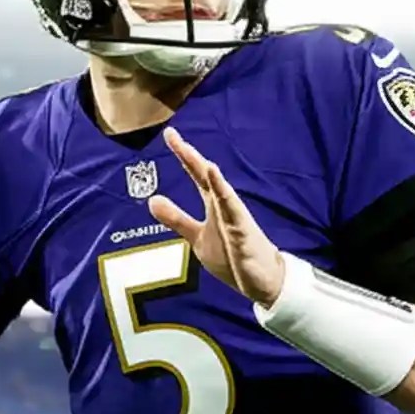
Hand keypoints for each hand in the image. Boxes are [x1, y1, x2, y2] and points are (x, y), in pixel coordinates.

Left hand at [147, 127, 285, 307]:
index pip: (196, 174)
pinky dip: (229, 204)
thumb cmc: (232, 254)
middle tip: (173, 136)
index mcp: (213, 204)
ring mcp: (236, 220)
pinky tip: (223, 193)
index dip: (183, 155)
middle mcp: (224, 206)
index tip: (169, 133)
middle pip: (207, 177)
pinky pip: (236, 220)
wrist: (262, 280)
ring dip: (213, 178)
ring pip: (223, 194)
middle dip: (191, 157)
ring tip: (200, 160)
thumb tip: (152, 200)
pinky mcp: (244, 238)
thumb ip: (176, 217)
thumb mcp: (197, 236)